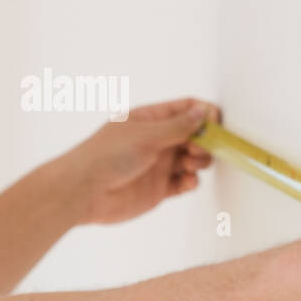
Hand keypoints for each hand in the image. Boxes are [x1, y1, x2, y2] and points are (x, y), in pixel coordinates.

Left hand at [66, 97, 221, 225]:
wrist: (84, 191)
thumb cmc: (106, 155)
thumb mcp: (146, 135)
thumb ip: (178, 126)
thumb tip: (204, 111)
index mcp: (150, 119)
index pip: (184, 109)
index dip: (204, 113)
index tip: (216, 124)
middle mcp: (156, 140)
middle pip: (193, 135)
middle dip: (204, 140)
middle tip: (200, 148)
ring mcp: (158, 164)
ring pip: (192, 159)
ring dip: (199, 161)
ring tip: (190, 165)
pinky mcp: (158, 188)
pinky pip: (184, 182)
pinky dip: (191, 182)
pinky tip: (187, 181)